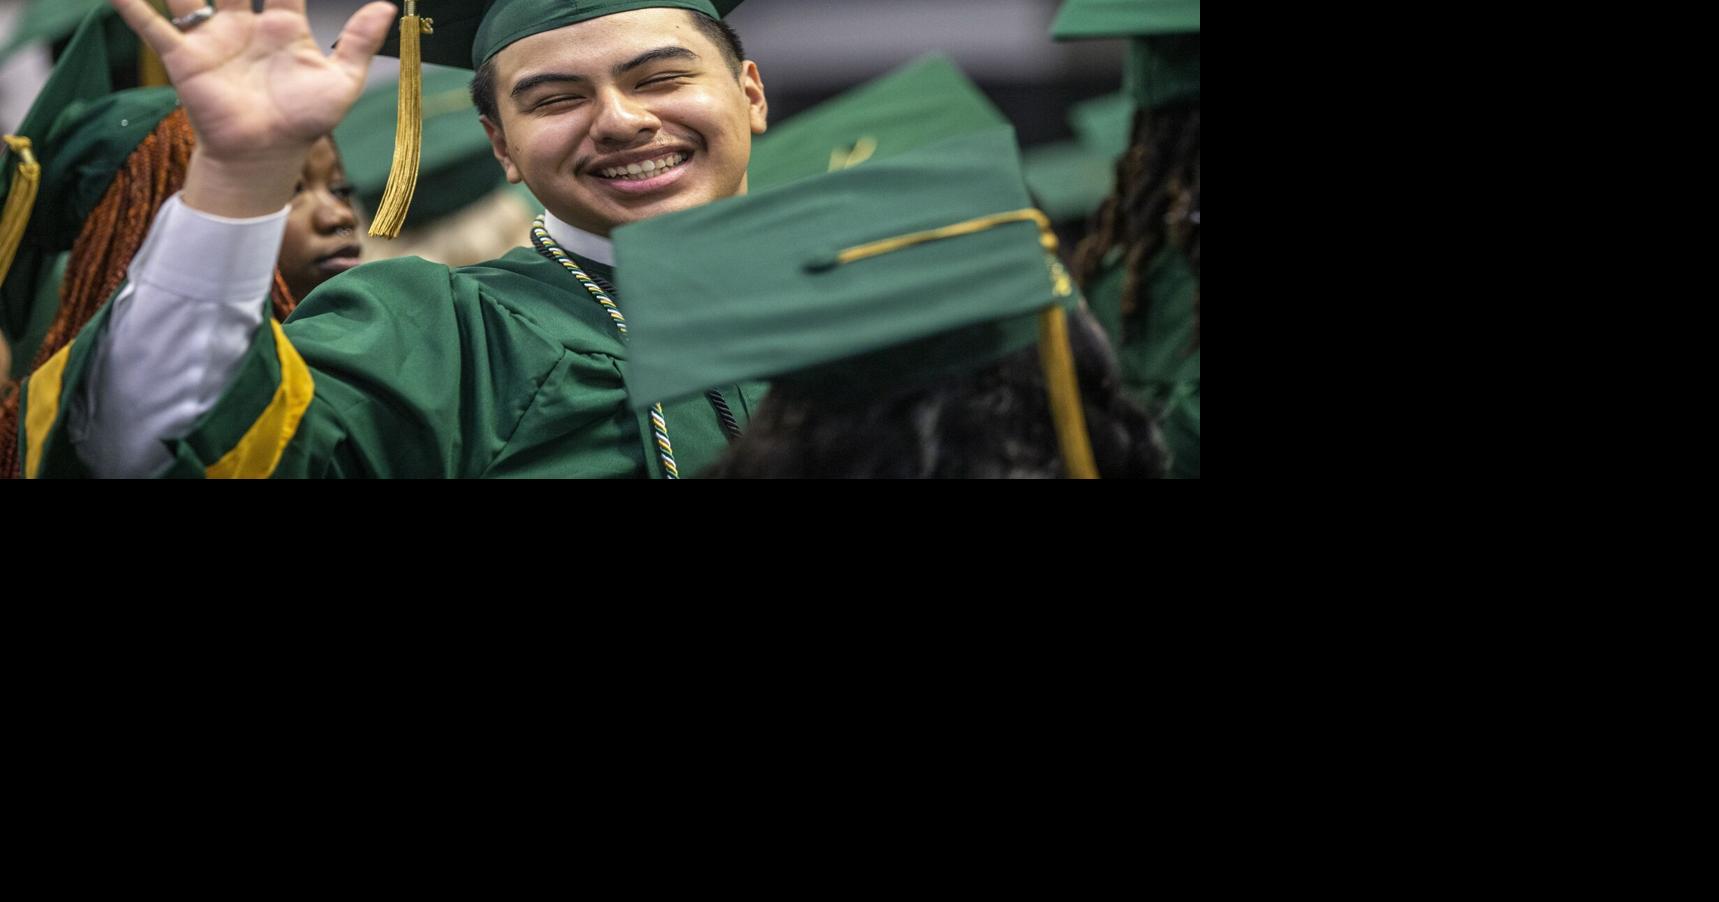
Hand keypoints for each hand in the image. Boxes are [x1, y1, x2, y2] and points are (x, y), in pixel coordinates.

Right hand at [111, 0, 397, 214]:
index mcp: (283, 25)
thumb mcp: (341, 81)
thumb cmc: (305, 121)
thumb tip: (388, 6)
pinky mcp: (185, 58)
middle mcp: (244, 24)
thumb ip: (359, 41)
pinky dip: (132, 5)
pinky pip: (153, 26)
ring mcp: (213, 37)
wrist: (267, 155)